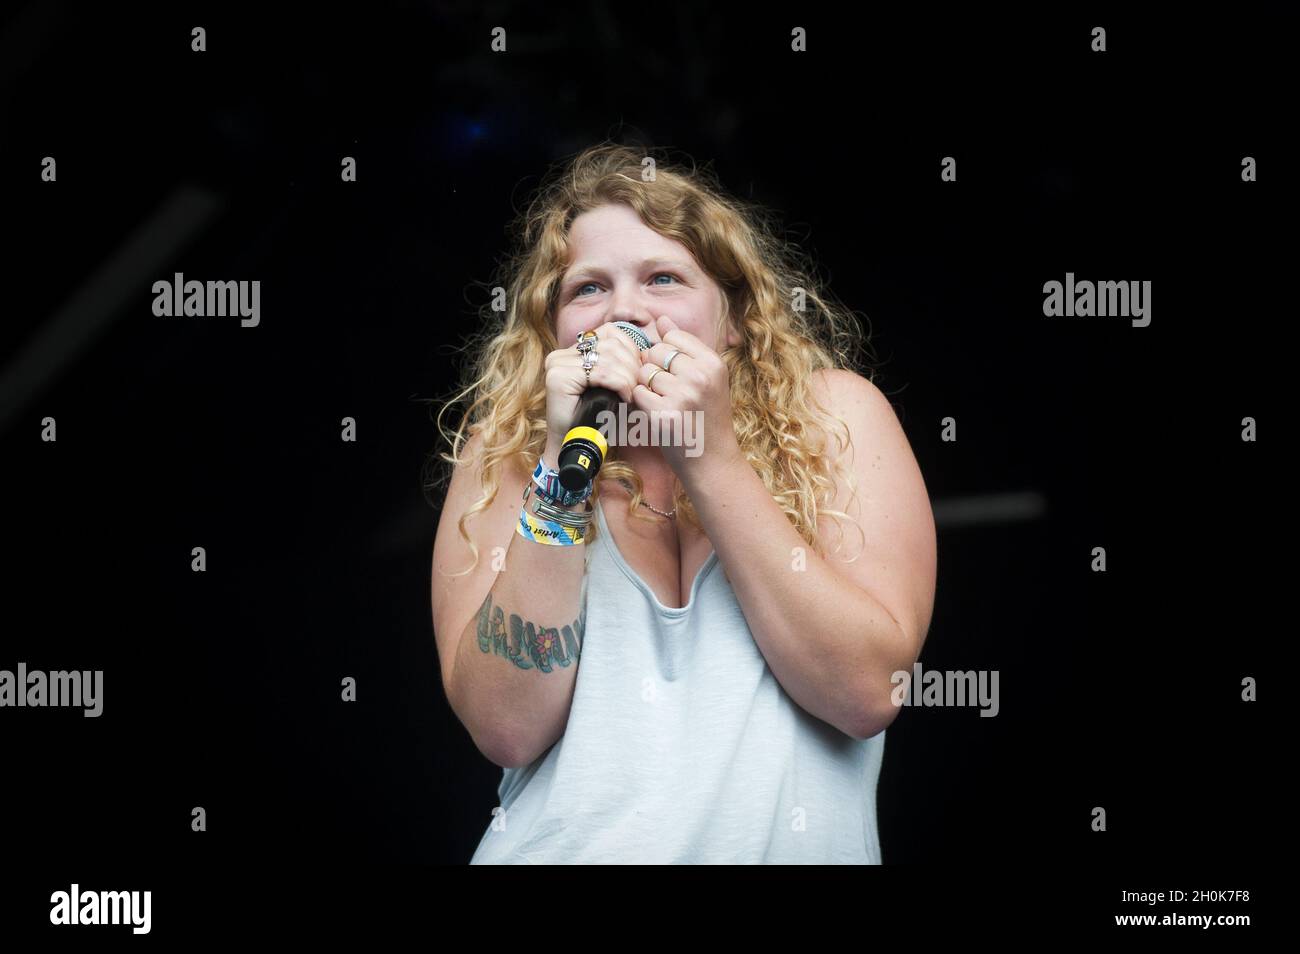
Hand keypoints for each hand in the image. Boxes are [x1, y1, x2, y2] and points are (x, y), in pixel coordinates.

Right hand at [542, 321, 643, 458]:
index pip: (610, 333)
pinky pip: (602, 372)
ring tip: (632, 395)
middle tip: (640, 387)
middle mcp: (561, 354)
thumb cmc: (597, 419)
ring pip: (609, 356)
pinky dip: (620, 384)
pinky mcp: (558, 377)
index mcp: (573, 350)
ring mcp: (557, 364)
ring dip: (628, 376)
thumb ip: (622, 362)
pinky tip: (625, 399)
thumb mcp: (612, 385)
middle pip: (611, 342)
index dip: (631, 350)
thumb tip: (649, 348)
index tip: (640, 373)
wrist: (575, 446)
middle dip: (633, 365)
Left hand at [630, 315, 741, 478]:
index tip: (673, 372)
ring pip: (644, 372)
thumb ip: (685, 347)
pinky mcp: (663, 415)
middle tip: (668, 391)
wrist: (712, 460)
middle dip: (654, 369)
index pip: (673, 336)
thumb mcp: (706, 378)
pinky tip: (656, 414)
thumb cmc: (706, 417)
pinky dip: (641, 403)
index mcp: (713, 363)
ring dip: (646, 386)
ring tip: (664, 403)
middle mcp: (699, 376)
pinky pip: (637, 393)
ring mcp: (682, 396)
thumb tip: (660, 318)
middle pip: (656, 352)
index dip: (666, 353)